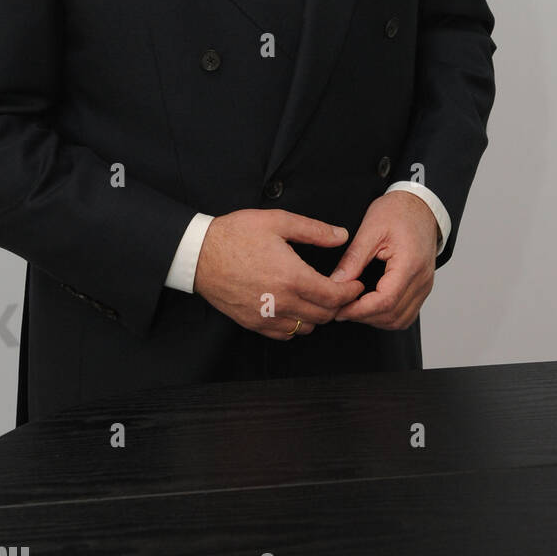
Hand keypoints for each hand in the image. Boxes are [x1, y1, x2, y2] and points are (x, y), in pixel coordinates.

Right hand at [194, 208, 364, 338]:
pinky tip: (296, 308)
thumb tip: (342, 235)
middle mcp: (281, 302)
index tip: (356, 285)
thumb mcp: (278, 221)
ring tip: (319, 298)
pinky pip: (285, 334)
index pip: (334, 296)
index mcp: (292, 277)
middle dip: (338, 304)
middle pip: (324, 315)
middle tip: (342, 290)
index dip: (351, 292)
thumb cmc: (237, 234)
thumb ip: (314, 230)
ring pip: (306, 327)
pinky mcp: (253, 323)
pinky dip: (296, 325)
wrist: (199, 254)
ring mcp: (266, 316)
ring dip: (318, 315)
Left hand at [330, 189, 438, 330]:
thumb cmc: (398, 211)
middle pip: (392, 315)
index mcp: (409, 263)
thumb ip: (353, 258)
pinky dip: (388, 316)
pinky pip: (407, 313)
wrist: (420, 205)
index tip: (339, 308)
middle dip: (364, 316)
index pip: (385, 301)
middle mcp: (421, 279)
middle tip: (340, 308)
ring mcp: (425, 285)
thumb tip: (335, 283)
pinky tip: (371, 306)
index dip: (359, 310)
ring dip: (375, 319)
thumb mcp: (370, 228)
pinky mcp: (423, 287)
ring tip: (354, 308)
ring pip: (400, 320)